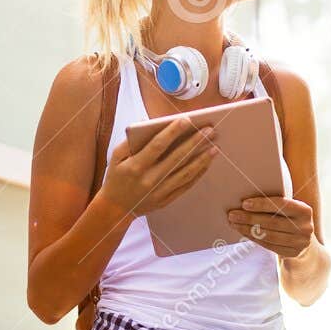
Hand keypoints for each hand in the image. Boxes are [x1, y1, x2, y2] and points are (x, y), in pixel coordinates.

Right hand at [97, 117, 217, 217]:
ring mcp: (159, 192)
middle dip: (195, 142)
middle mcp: (150, 180)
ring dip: (202, 159)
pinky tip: (206, 164)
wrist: (115, 209)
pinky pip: (186, 185)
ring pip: (185, 173)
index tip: (187, 120)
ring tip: (215, 147)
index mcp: (135, 166)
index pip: (157, 146)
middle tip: (209, 130)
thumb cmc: (116, 178)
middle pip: (177, 158)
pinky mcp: (166, 200)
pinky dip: (198, 174)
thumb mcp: (115, 157)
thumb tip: (145, 122)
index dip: (173, 132)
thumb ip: (130, 140)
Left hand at [227, 195, 314, 257]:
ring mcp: (300, 242)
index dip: (262, 204)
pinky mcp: (292, 253)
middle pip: (273, 222)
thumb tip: (245, 200)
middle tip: (232, 214)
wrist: (303, 239)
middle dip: (250, 218)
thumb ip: (274, 203)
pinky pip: (269, 245)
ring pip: (269, 235)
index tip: (244, 203)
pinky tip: (243, 232)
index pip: (282, 205)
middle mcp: (305, 227)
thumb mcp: (287, 208)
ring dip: (248, 229)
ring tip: (234, 223)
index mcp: (304, 210)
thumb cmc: (289, 217)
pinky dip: (253, 238)